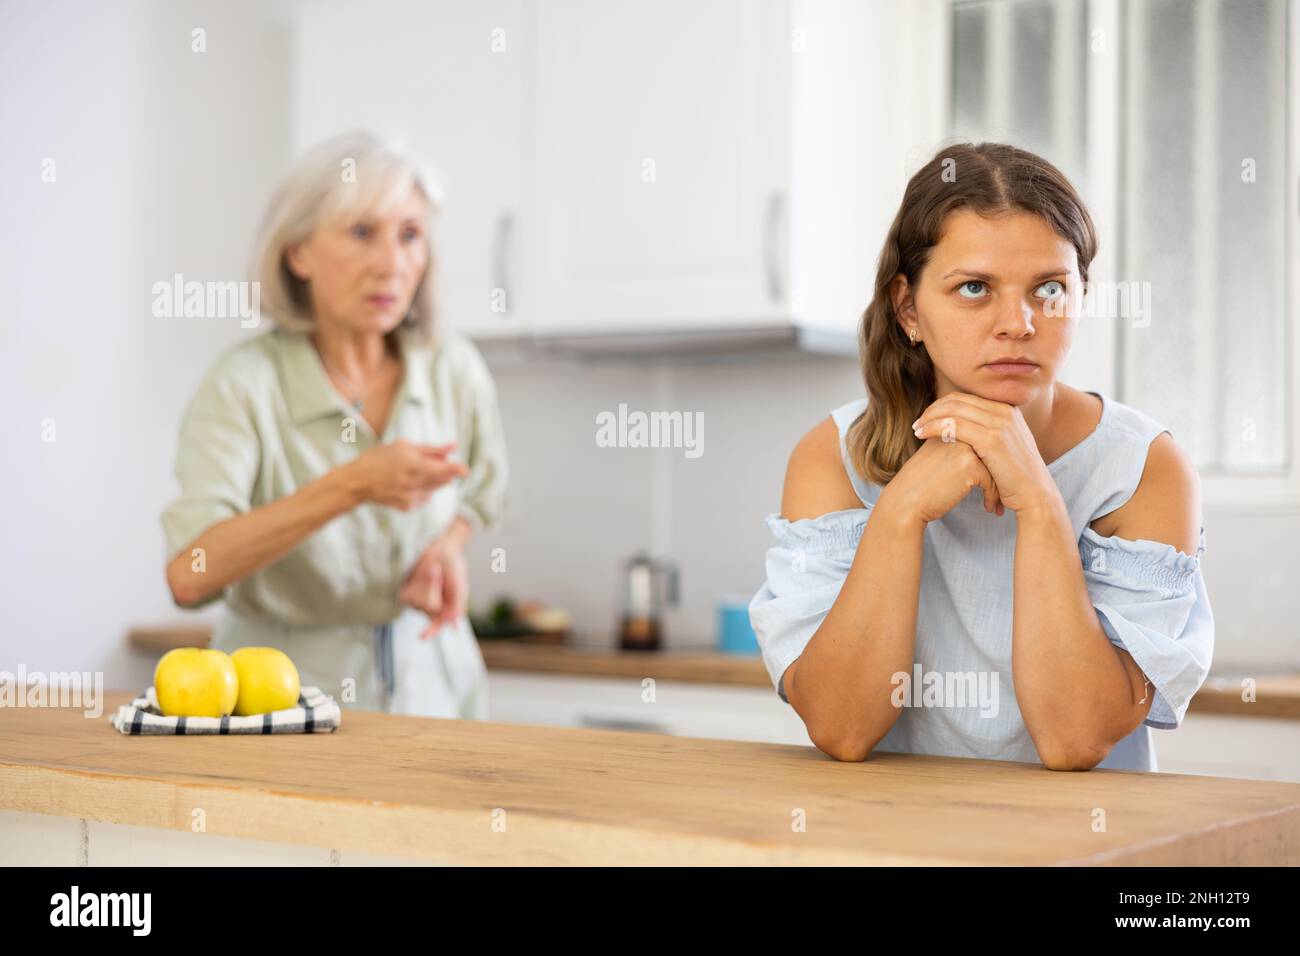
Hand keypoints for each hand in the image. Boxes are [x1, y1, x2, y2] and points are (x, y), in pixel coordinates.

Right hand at [343, 438, 468, 510]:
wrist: (358, 482)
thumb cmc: (380, 458)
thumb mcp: (404, 447)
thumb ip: (431, 449)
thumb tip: (454, 447)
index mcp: (413, 466)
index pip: (445, 470)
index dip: (458, 470)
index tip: (465, 470)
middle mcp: (414, 484)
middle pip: (443, 480)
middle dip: (444, 471)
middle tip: (429, 463)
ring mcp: (411, 497)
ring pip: (435, 489)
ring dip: (432, 480)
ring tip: (413, 471)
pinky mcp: (408, 507)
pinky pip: (425, 497)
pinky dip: (422, 489)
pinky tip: (406, 484)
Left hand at [399, 536, 468, 639]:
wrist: (442, 549)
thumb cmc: (454, 567)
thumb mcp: (461, 586)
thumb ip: (458, 605)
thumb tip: (453, 624)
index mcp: (447, 611)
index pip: (437, 626)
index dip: (430, 632)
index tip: (422, 636)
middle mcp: (432, 610)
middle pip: (428, 606)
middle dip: (433, 588)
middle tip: (438, 572)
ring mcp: (419, 602)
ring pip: (417, 600)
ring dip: (427, 582)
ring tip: (435, 570)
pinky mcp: (408, 594)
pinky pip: (408, 595)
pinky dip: (418, 581)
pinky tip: (425, 574)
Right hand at [886, 430, 1003, 525]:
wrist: (905, 500)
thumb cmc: (920, 483)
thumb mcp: (937, 455)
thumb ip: (957, 446)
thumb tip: (983, 452)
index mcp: (952, 427)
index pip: (983, 441)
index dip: (991, 461)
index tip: (996, 478)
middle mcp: (960, 432)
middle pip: (992, 452)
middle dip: (1000, 474)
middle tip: (1003, 491)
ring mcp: (965, 446)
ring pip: (996, 466)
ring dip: (999, 487)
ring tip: (998, 503)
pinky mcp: (969, 464)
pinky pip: (992, 480)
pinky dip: (993, 496)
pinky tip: (989, 508)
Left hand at [910, 392, 1057, 514]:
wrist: (1035, 495)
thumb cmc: (1016, 478)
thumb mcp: (1004, 447)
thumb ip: (987, 433)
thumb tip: (962, 430)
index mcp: (1007, 410)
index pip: (966, 398)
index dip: (943, 406)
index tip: (927, 419)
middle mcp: (1004, 411)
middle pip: (958, 400)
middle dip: (933, 410)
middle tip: (917, 423)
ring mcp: (1000, 423)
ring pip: (953, 410)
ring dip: (930, 418)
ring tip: (916, 430)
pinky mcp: (993, 439)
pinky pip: (955, 425)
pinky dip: (934, 427)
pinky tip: (922, 435)